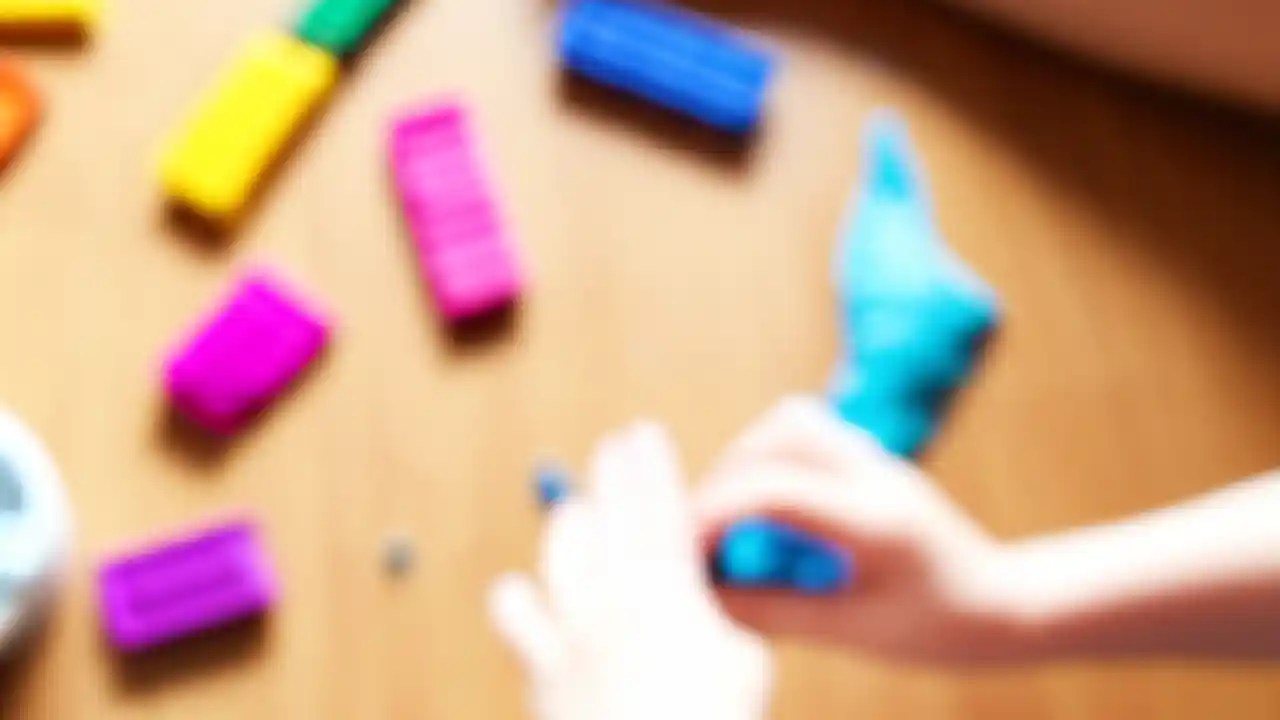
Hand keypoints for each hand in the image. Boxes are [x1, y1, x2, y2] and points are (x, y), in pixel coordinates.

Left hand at [488, 423, 771, 719]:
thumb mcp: (745, 664)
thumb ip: (719, 621)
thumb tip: (698, 605)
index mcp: (667, 587)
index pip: (657, 507)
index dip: (650, 466)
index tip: (644, 434)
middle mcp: (610, 597)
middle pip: (606, 516)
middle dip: (611, 478)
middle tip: (614, 449)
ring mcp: (568, 631)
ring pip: (558, 554)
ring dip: (567, 527)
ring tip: (573, 513)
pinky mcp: (539, 671)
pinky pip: (516, 615)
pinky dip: (519, 598)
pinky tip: (518, 594)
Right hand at [697, 397, 1031, 664]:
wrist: (1006, 605)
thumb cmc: (939, 627)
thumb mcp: (854, 632)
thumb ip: (776, 611)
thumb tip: (705, 597)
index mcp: (875, 520)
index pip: (774, 490)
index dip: (715, 513)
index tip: (683, 548)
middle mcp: (876, 474)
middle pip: (782, 431)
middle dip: (727, 475)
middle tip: (704, 529)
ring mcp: (877, 460)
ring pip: (793, 421)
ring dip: (748, 459)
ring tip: (731, 515)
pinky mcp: (871, 461)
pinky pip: (807, 434)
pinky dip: (771, 461)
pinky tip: (766, 510)